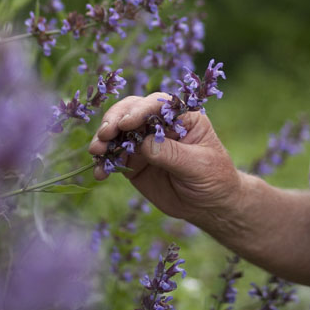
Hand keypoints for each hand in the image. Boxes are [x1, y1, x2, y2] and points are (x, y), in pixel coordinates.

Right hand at [88, 93, 243, 227]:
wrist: (209, 205)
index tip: (127, 123)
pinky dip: (104, 163)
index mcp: (182, 116)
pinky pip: (114, 158)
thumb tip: (144, 144)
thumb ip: (172, 154)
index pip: (158, 104)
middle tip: (105, 134)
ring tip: (96, 152)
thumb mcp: (199, 166)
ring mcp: (144, 142)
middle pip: (131, 111)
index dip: (140, 110)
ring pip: (118, 133)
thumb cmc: (214, 178)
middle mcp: (159, 124)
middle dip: (115, 120)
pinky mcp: (134, 161)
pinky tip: (100, 173)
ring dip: (104, 139)